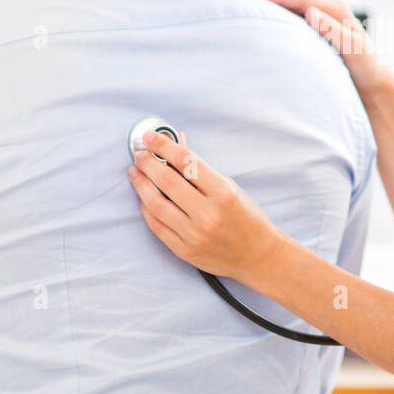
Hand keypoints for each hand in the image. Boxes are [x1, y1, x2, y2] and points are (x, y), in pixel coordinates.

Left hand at [127, 128, 293, 283]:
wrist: (258, 256)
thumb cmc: (246, 217)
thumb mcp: (229, 186)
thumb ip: (200, 168)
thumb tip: (176, 144)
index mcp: (223, 193)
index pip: (186, 161)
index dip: (164, 145)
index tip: (150, 137)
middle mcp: (207, 214)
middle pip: (166, 180)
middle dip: (148, 162)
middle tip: (140, 153)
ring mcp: (194, 234)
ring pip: (156, 204)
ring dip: (141, 184)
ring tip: (135, 172)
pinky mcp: (185, 250)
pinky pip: (156, 226)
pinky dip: (147, 209)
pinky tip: (144, 198)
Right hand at [248, 0, 391, 95]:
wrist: (376, 88)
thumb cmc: (368, 71)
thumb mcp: (354, 50)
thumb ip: (334, 31)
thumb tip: (310, 11)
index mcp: (335, 10)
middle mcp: (328, 13)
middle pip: (291, 2)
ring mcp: (322, 24)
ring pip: (290, 13)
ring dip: (269, 11)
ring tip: (243, 12)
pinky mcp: (318, 37)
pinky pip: (292, 26)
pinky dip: (277, 24)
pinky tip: (261, 30)